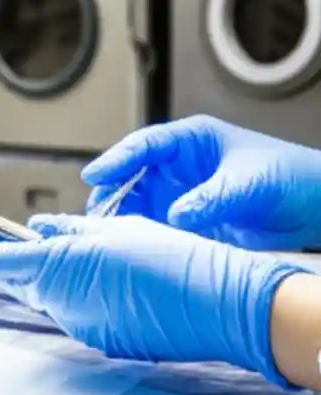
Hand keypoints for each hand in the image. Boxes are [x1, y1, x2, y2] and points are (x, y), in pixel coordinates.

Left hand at [0, 215, 306, 384]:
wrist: (218, 303)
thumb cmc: (170, 257)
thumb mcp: (115, 230)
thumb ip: (70, 230)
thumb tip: (40, 229)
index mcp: (58, 271)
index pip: (3, 260)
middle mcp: (63, 305)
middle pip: (23, 281)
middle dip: (11, 262)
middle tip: (0, 241)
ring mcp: (83, 327)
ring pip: (50, 298)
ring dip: (45, 278)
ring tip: (51, 253)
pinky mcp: (105, 340)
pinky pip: (77, 313)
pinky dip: (74, 294)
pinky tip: (87, 278)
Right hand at [83, 115, 320, 250]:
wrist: (319, 209)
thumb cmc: (293, 177)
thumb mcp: (251, 181)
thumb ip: (212, 197)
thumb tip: (176, 216)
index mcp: (191, 142)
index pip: (144, 146)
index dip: (116, 160)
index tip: (95, 175)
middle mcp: (180, 168)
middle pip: (132, 179)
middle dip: (112, 197)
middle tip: (97, 217)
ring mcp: (182, 197)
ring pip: (138, 207)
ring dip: (123, 222)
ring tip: (109, 238)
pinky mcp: (189, 225)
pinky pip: (156, 231)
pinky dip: (142, 240)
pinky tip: (134, 252)